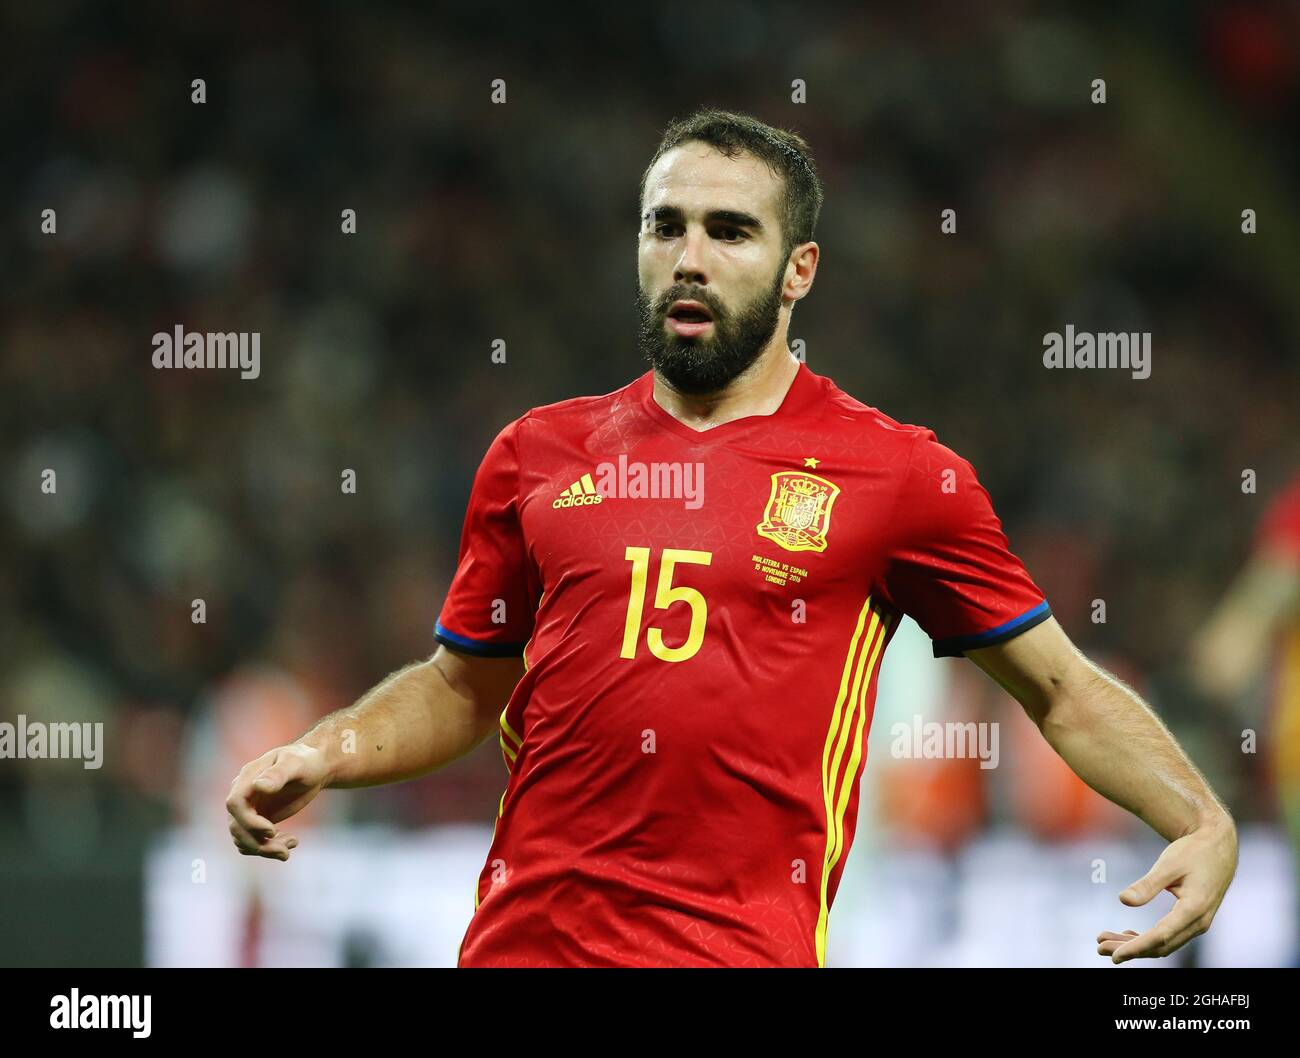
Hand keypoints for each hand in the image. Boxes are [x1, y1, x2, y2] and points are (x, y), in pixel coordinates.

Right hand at [226, 743, 330, 860]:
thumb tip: (258, 786)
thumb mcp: (296, 763)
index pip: (235, 804)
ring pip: (243, 838)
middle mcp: (244, 794)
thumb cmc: (306, 761)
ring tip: (293, 843)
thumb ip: (278, 774)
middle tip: (286, 851)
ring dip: (264, 849)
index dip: (249, 821)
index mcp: (248, 777)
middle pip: (237, 826)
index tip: (272, 831)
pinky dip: (268, 848)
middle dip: (258, 843)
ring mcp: (249, 808)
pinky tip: (291, 841)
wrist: (314, 768)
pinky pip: (252, 840)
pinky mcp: (257, 819)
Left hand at [1097, 814, 1237, 962]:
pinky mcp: (1193, 919)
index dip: (1136, 948)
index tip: (1115, 955)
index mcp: (1194, 909)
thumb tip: (1123, 901)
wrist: (1218, 846)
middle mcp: (1198, 922)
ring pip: (1164, 943)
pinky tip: (1127, 933)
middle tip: (1100, 947)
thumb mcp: (1169, 864)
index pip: (1160, 937)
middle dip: (1130, 949)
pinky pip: (1169, 936)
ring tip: (1106, 942)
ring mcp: (1198, 923)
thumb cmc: (1194, 851)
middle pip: (1160, 945)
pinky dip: (1147, 938)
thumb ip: (1147, 884)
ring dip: (1136, 945)